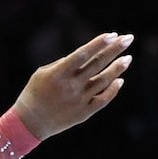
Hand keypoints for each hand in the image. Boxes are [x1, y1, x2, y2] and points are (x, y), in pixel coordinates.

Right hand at [15, 31, 133, 139]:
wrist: (29, 123)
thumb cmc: (34, 94)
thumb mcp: (42, 73)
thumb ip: (63, 63)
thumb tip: (85, 56)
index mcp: (59, 74)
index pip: (83, 54)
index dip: (99, 43)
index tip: (112, 34)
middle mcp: (71, 86)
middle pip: (98, 64)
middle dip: (115, 49)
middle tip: (128, 38)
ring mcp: (79, 100)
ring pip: (104, 81)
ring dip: (118, 68)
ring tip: (128, 58)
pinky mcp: (83, 113)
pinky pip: (103, 99)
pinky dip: (112, 89)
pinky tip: (119, 80)